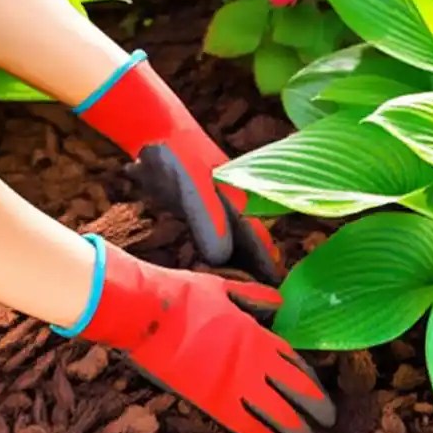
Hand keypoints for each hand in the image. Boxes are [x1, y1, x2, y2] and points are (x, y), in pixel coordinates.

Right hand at [74, 235, 333, 432]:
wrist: (145, 311)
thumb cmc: (182, 296)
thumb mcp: (226, 289)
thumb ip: (257, 298)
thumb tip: (281, 304)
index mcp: (259, 334)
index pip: (296, 363)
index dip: (312, 382)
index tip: (323, 394)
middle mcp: (254, 363)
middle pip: (296, 392)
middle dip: (315, 410)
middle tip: (328, 423)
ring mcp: (235, 385)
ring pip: (277, 414)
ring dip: (296, 430)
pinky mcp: (211, 401)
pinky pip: (245, 425)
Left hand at [76, 54, 285, 283]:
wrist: (155, 128)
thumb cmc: (179, 156)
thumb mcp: (194, 189)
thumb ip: (209, 223)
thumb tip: (221, 260)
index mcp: (241, 203)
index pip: (261, 244)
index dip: (268, 269)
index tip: (277, 294)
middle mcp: (234, 207)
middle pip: (250, 247)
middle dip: (254, 272)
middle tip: (257, 304)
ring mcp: (217, 207)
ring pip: (232, 244)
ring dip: (235, 266)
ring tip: (238, 292)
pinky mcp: (197, 208)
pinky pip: (213, 237)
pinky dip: (216, 255)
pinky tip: (211, 269)